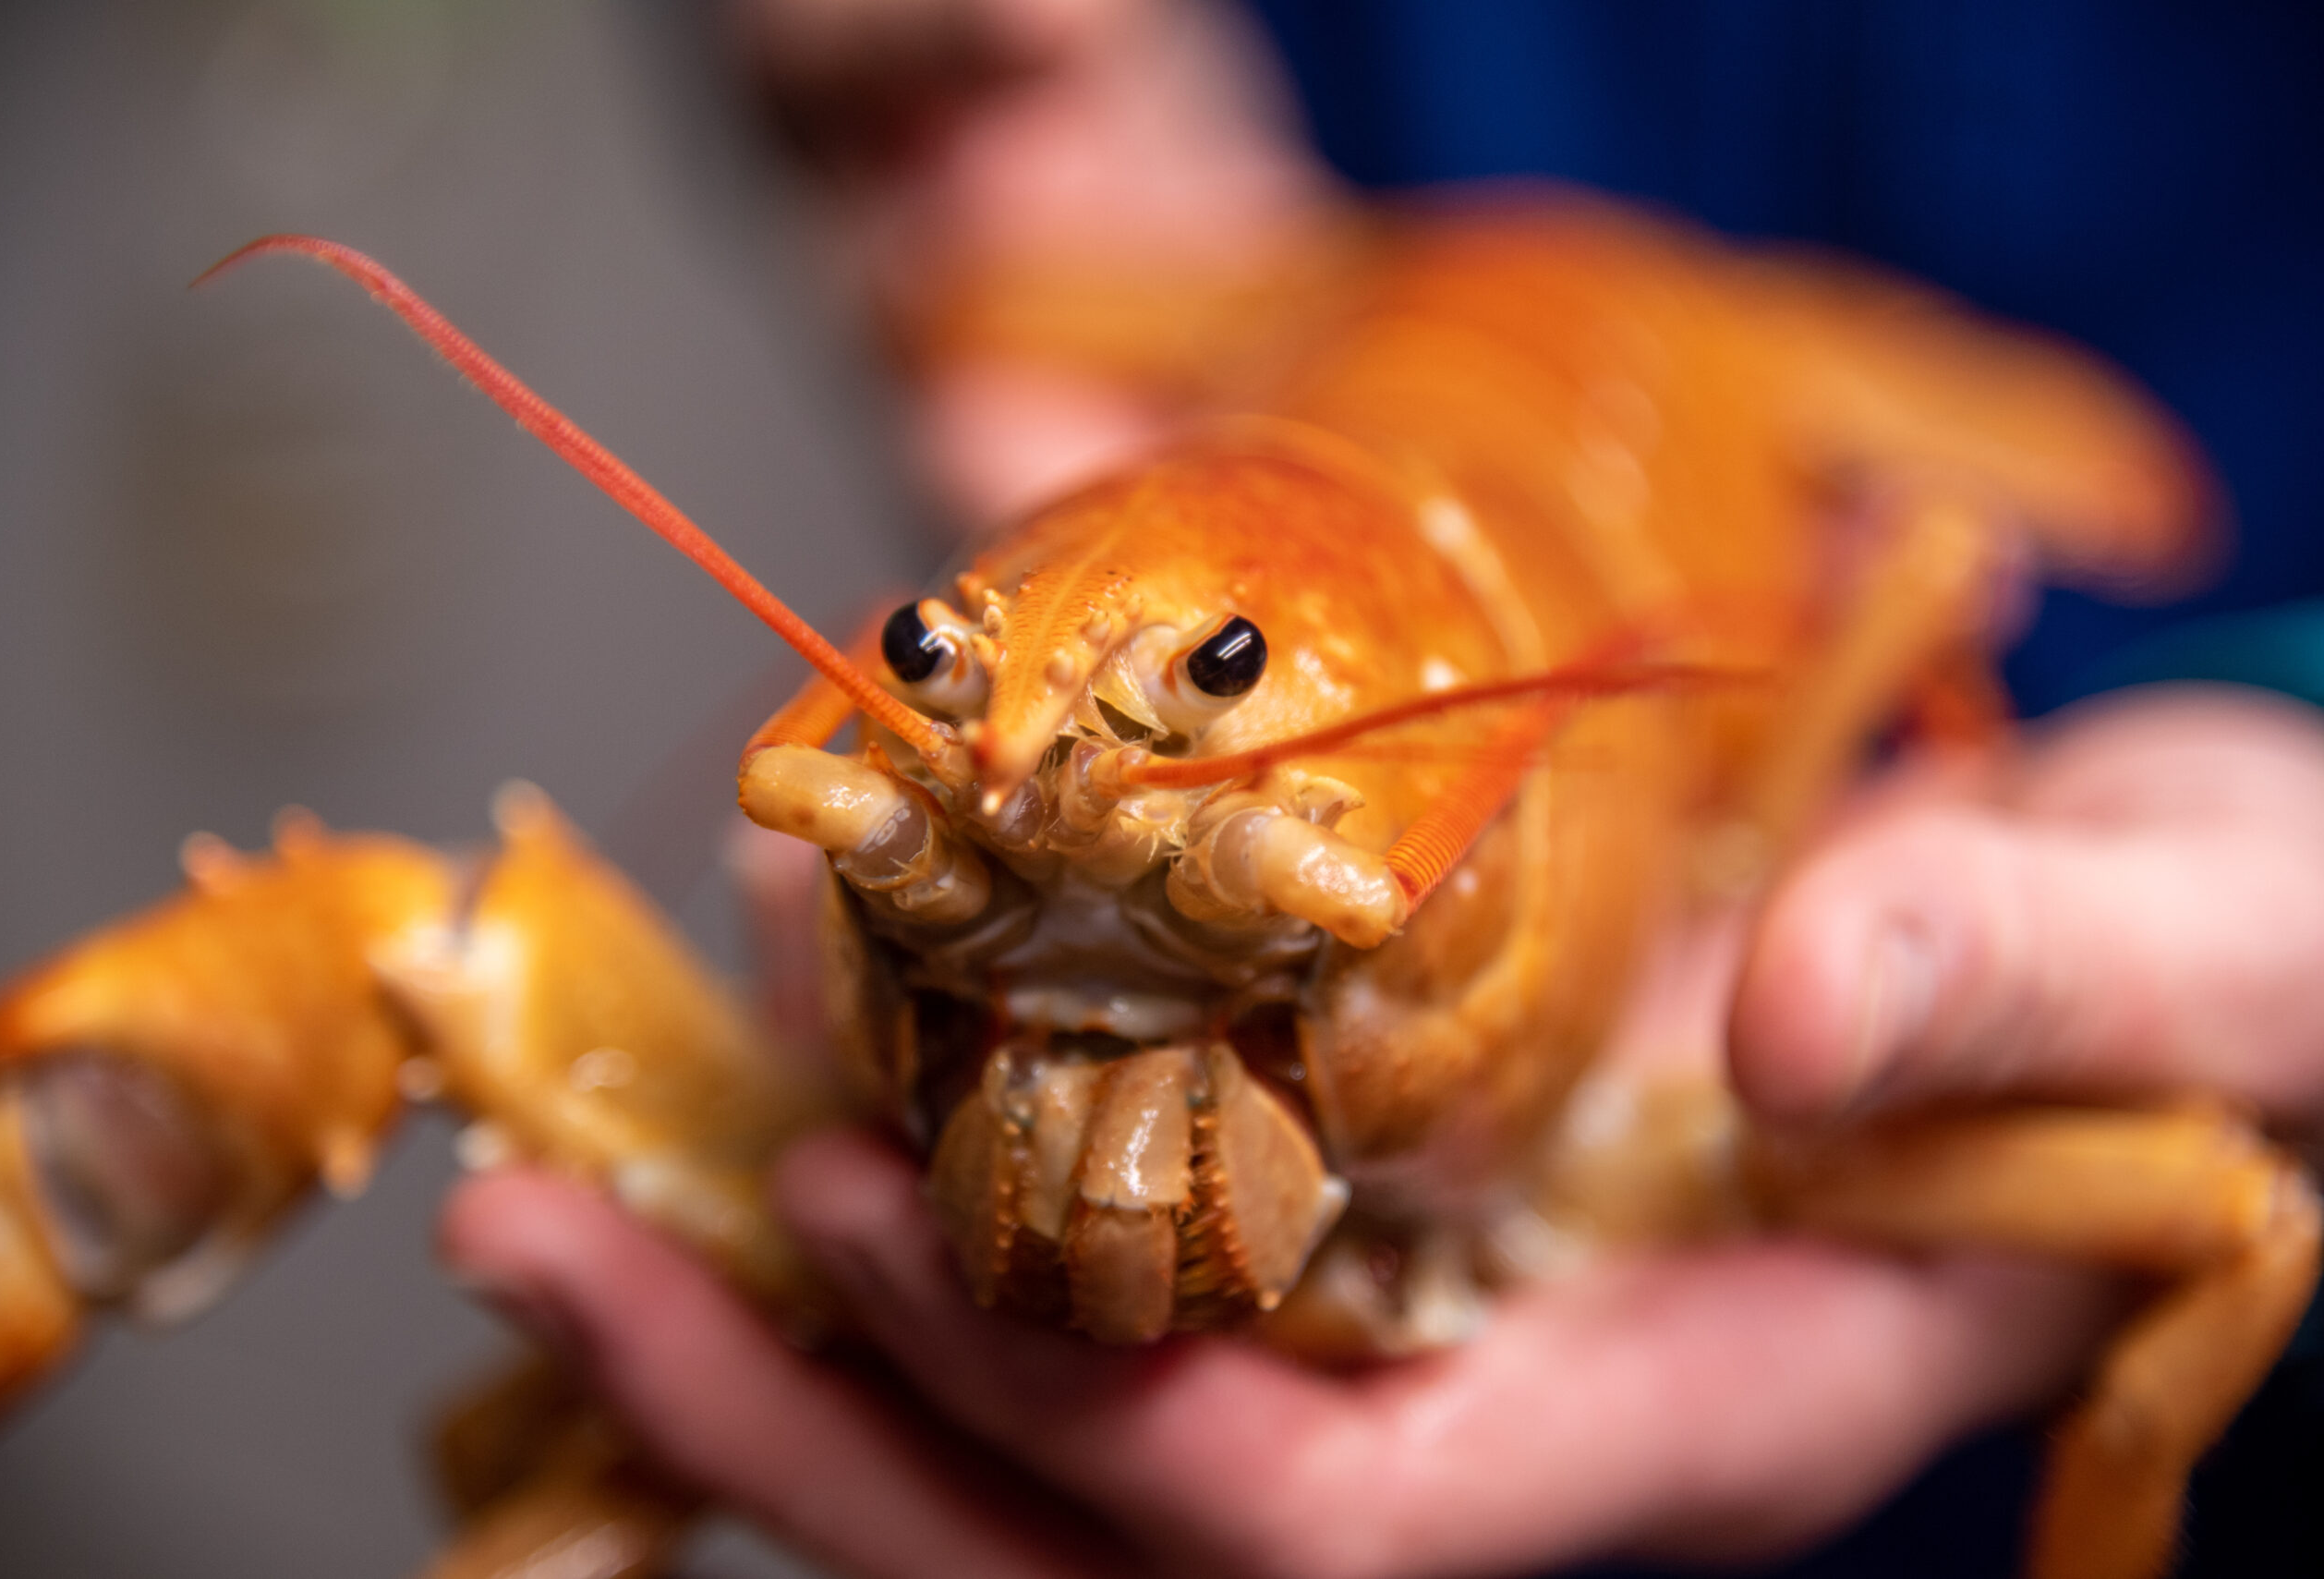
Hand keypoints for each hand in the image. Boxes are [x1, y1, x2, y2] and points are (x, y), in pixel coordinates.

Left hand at [441, 687, 2323, 1576]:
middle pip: (1109, 1554)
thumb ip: (2049, 978)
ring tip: (574, 1190)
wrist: (2171, 952)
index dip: (1102, 1415)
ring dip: (796, 1345)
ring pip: (1051, 1471)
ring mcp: (1436, 1349)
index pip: (1349, 1530)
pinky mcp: (1376, 1245)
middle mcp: (1529, 1422)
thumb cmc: (2219, 964)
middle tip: (565, 1234)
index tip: (885, 1204)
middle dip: (829, 1426)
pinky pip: (1090, 1317)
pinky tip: (765, 1104)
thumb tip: (1808, 995)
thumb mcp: (2208, 939)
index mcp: (1711, 1404)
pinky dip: (904, 1239)